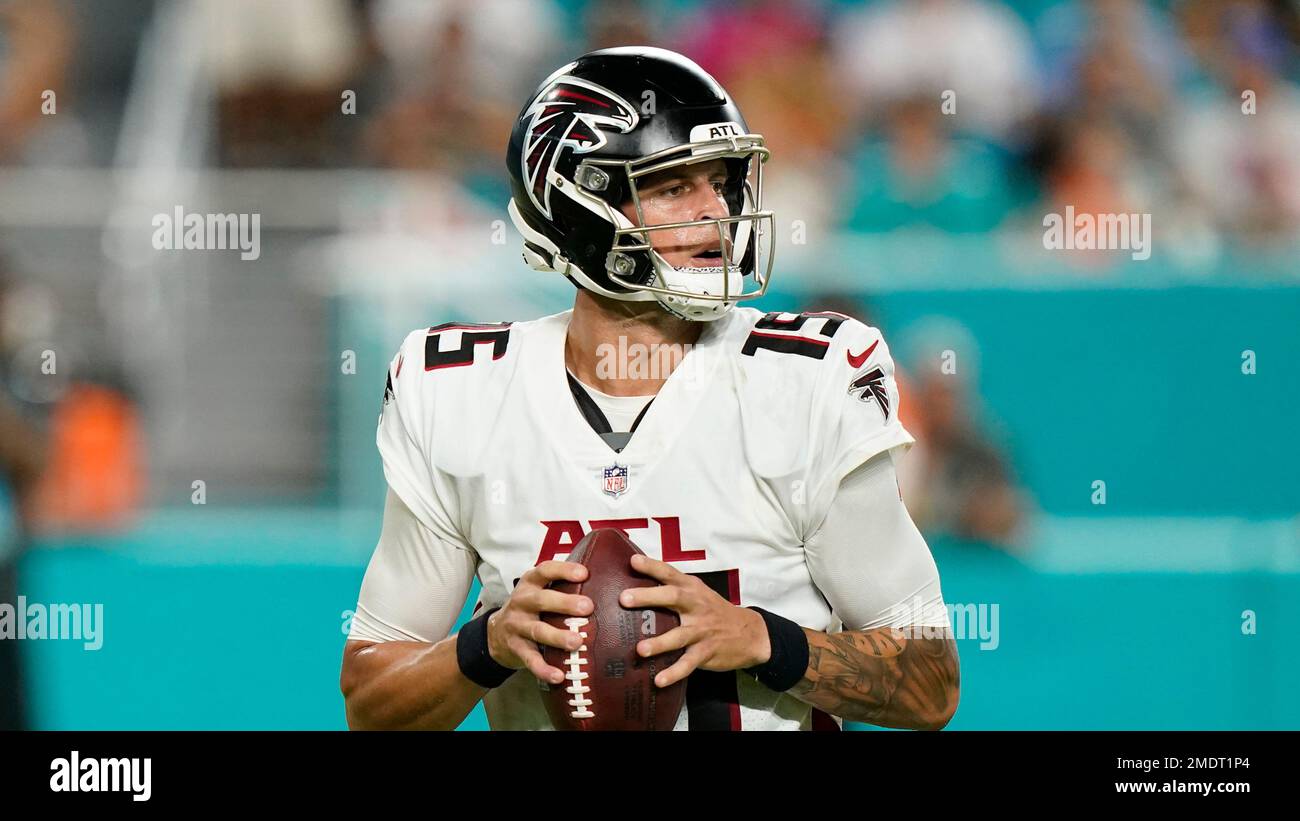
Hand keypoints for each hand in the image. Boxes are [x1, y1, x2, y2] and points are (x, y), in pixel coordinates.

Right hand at [486, 561, 592, 684]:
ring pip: (538, 630)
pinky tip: (559, 676)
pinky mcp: (516, 648)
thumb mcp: (537, 591)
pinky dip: (544, 669)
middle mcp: (521, 602)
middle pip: (541, 600)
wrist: (494, 634)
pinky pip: (530, 659)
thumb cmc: (529, 608)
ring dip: (557, 636)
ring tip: (577, 642)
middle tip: (588, 607)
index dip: (563, 570)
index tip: (584, 573)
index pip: (545, 571)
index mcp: (530, 584)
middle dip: (565, 603)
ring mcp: (517, 626)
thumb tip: (601, 578)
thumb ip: (560, 585)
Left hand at [619, 554, 770, 687]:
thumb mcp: (699, 593)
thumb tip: (636, 584)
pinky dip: (674, 673)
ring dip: (659, 643)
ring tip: (640, 650)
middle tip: (624, 598)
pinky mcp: (706, 652)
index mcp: (692, 589)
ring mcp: (702, 630)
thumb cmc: (714, 611)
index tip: (633, 561)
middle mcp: (696, 606)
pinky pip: (688, 663)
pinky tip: (659, 681)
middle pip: (673, 597)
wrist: (750, 633)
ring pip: (679, 635)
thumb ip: (673, 587)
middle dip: (648, 597)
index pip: (670, 573)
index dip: (652, 566)